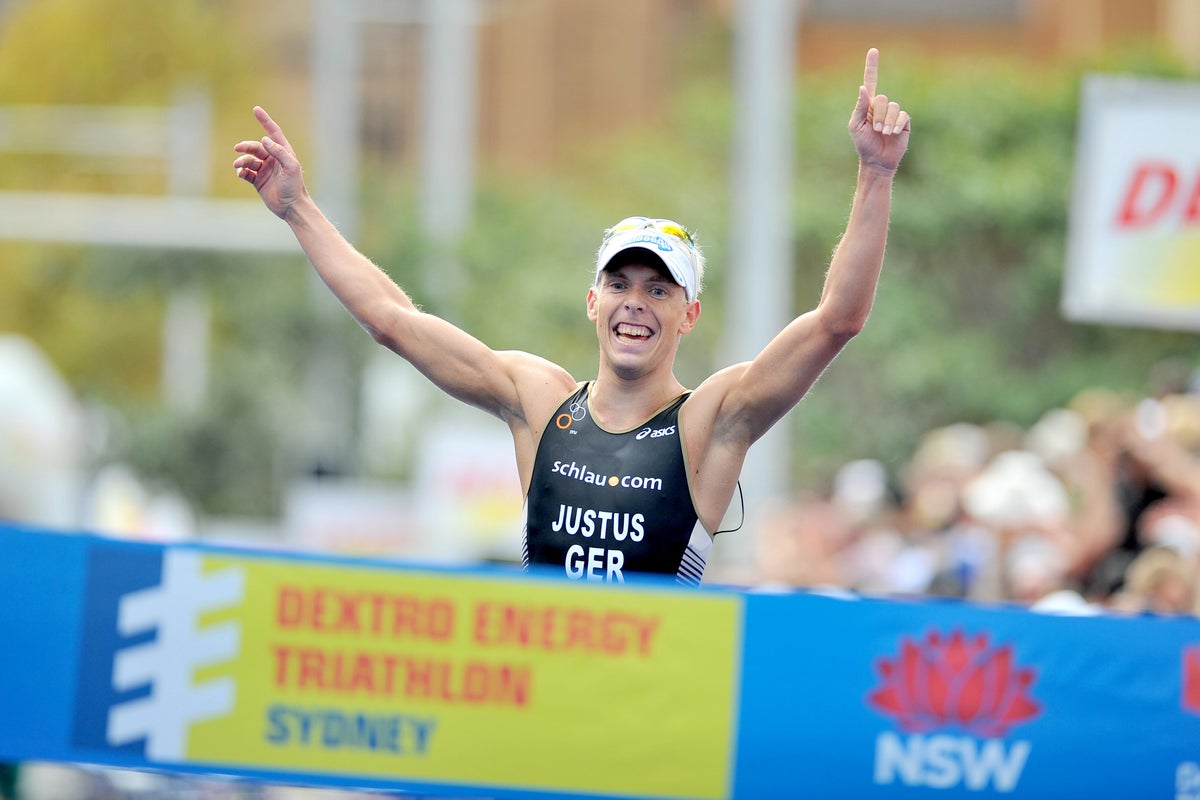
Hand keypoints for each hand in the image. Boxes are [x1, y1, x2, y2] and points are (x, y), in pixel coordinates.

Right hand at [232, 106, 305, 219]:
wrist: (292, 207)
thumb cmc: (294, 186)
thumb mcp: (290, 167)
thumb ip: (278, 152)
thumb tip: (264, 139)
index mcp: (283, 153)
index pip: (273, 133)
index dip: (265, 121)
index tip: (256, 109)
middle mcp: (273, 160)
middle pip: (256, 147)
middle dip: (246, 147)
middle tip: (238, 148)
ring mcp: (265, 170)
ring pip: (249, 160)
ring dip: (242, 161)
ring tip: (238, 166)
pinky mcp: (258, 181)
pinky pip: (246, 173)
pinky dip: (241, 171)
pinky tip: (240, 173)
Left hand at [848, 48, 910, 172]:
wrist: (877, 160)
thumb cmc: (863, 144)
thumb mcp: (856, 126)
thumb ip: (860, 107)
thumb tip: (863, 88)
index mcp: (868, 105)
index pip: (871, 82)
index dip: (872, 67)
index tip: (873, 50)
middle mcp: (882, 106)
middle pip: (883, 99)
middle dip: (877, 115)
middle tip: (874, 129)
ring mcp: (894, 114)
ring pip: (893, 107)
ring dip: (886, 122)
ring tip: (883, 133)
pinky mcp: (904, 122)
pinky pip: (902, 116)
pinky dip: (896, 126)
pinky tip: (893, 134)